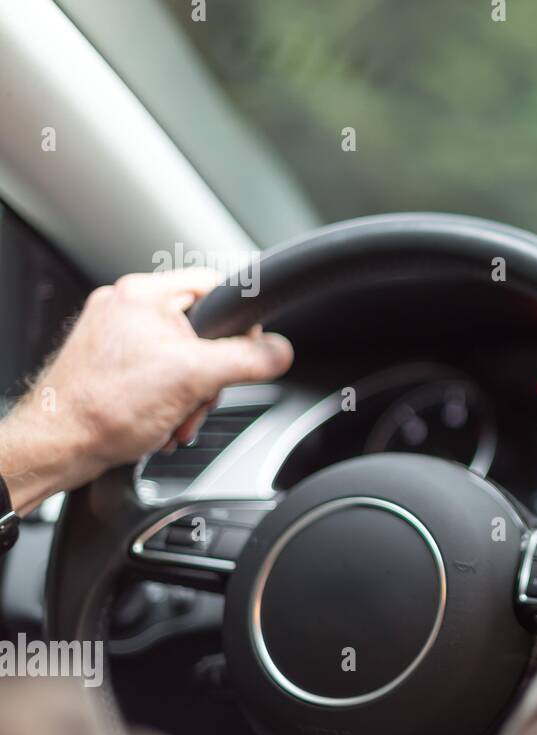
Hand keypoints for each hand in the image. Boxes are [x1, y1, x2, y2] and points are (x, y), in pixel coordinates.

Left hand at [0, 268, 292, 511]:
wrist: (58, 447)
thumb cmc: (103, 408)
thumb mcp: (195, 378)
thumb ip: (247, 360)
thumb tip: (281, 352)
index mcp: (144, 294)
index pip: (216, 287)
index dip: (239, 323)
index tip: (241, 353)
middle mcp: (126, 308)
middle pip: (203, 330)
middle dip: (208, 374)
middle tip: (197, 397)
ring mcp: (115, 337)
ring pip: (183, 357)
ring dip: (190, 394)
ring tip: (176, 416)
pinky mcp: (110, 364)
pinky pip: (159, 374)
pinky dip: (168, 400)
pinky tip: (162, 420)